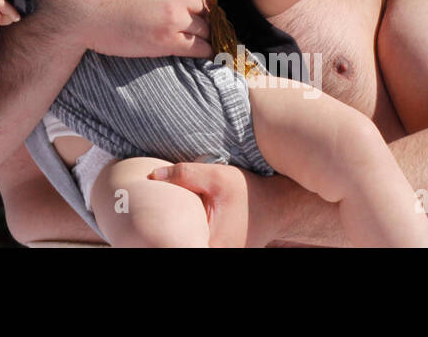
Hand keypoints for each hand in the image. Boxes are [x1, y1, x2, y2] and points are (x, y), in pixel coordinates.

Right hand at [40, 0, 212, 58]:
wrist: (76, 8)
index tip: (191, 6)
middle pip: (202, 7)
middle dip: (200, 16)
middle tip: (194, 25)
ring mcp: (173, 17)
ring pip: (204, 28)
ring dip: (203, 34)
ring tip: (203, 41)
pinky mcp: (165, 41)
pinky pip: (198, 48)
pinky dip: (205, 50)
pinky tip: (206, 53)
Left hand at [146, 162, 275, 247]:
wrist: (275, 205)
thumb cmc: (247, 191)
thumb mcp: (216, 176)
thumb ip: (184, 174)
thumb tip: (151, 176)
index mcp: (213, 245)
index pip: (178, 243)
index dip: (164, 235)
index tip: (154, 225)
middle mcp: (218, 254)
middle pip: (183, 243)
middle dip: (171, 234)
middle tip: (159, 219)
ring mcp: (222, 254)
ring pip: (191, 243)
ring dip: (182, 234)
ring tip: (173, 220)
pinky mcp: (223, 251)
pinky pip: (199, 243)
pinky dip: (191, 235)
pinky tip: (186, 222)